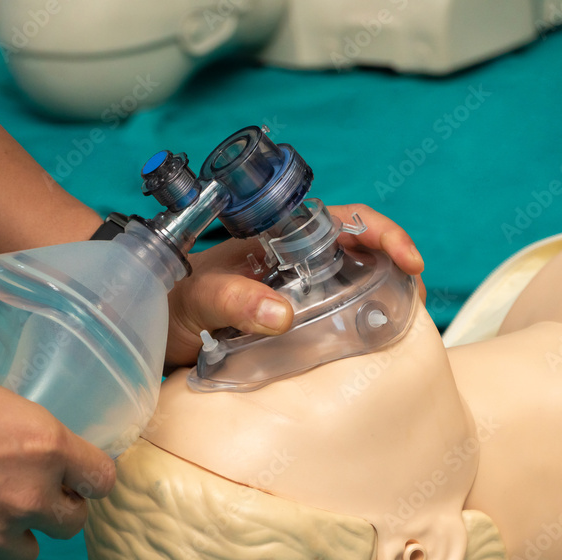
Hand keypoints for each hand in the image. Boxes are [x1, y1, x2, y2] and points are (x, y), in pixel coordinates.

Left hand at [164, 204, 425, 367]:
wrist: (146, 325)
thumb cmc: (167, 301)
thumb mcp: (196, 300)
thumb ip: (231, 301)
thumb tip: (282, 314)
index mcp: (274, 237)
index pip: (341, 218)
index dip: (380, 231)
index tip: (406, 258)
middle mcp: (288, 257)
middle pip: (358, 247)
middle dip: (395, 264)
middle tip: (415, 295)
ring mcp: (291, 287)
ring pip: (352, 277)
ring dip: (383, 290)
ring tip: (403, 316)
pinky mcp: (289, 318)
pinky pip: (334, 309)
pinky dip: (358, 318)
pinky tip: (367, 339)